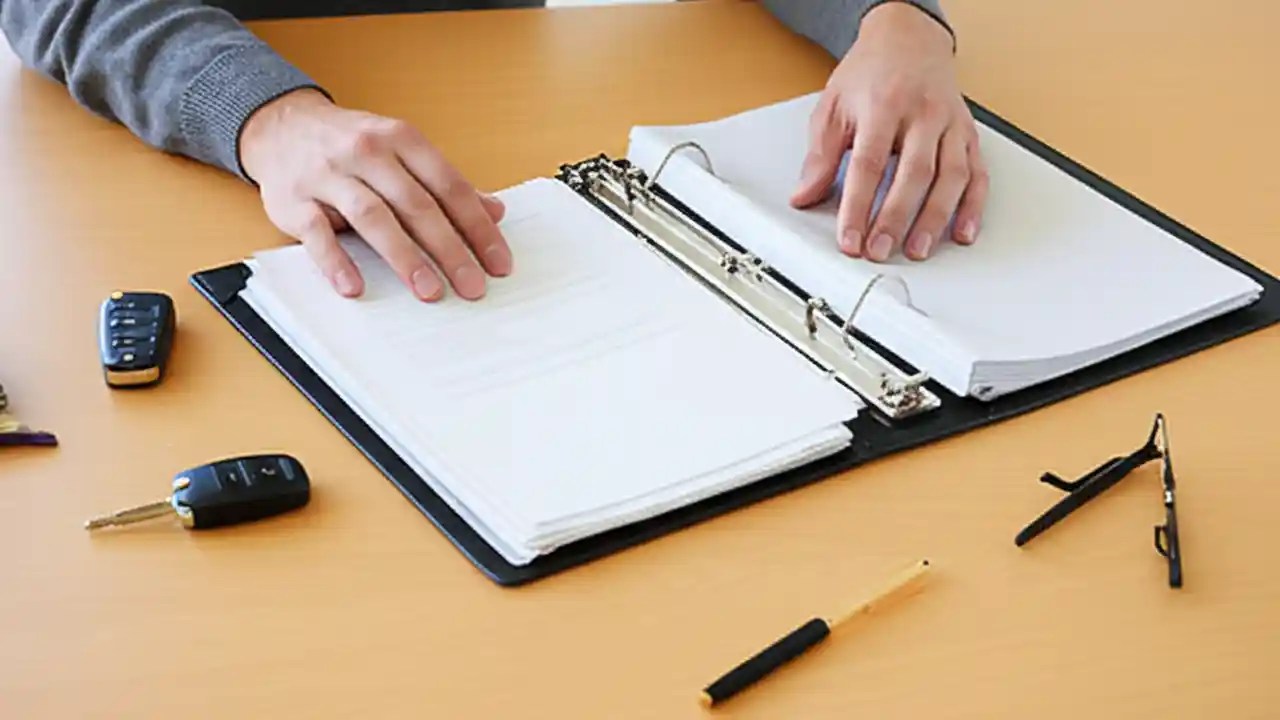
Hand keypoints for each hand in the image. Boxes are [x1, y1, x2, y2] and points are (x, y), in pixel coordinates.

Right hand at [239, 89, 511, 299]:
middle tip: (472, 286)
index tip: (498, 263)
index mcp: (401, 139)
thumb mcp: (402, 152)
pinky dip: (336, 261)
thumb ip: (445, 183)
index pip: (449, 186)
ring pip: (373, 216)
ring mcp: (328, 174)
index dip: (478, 227)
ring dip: (404, 257)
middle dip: (449, 249)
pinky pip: (317, 233)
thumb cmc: (351, 144)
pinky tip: (354, 286)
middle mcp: (367, 152)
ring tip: (429, 291)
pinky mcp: (294, 199)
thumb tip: (495, 212)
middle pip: (416, 204)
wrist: (280, 125)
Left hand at [790, 2, 987, 261]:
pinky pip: (977, 173)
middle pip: (913, 173)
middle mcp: (922, 114)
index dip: (858, 206)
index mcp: (884, 105)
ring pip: (950, 176)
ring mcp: (950, 124)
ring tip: (917, 250)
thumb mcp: (833, 107)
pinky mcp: (969, 134)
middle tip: (880, 250)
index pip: (869, 164)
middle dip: (896, 218)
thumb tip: (805, 196)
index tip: (849, 238)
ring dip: (935, 219)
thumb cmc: (871, 74)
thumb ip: (820, 155)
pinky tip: (962, 233)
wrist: (908, 39)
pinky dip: (972, 207)